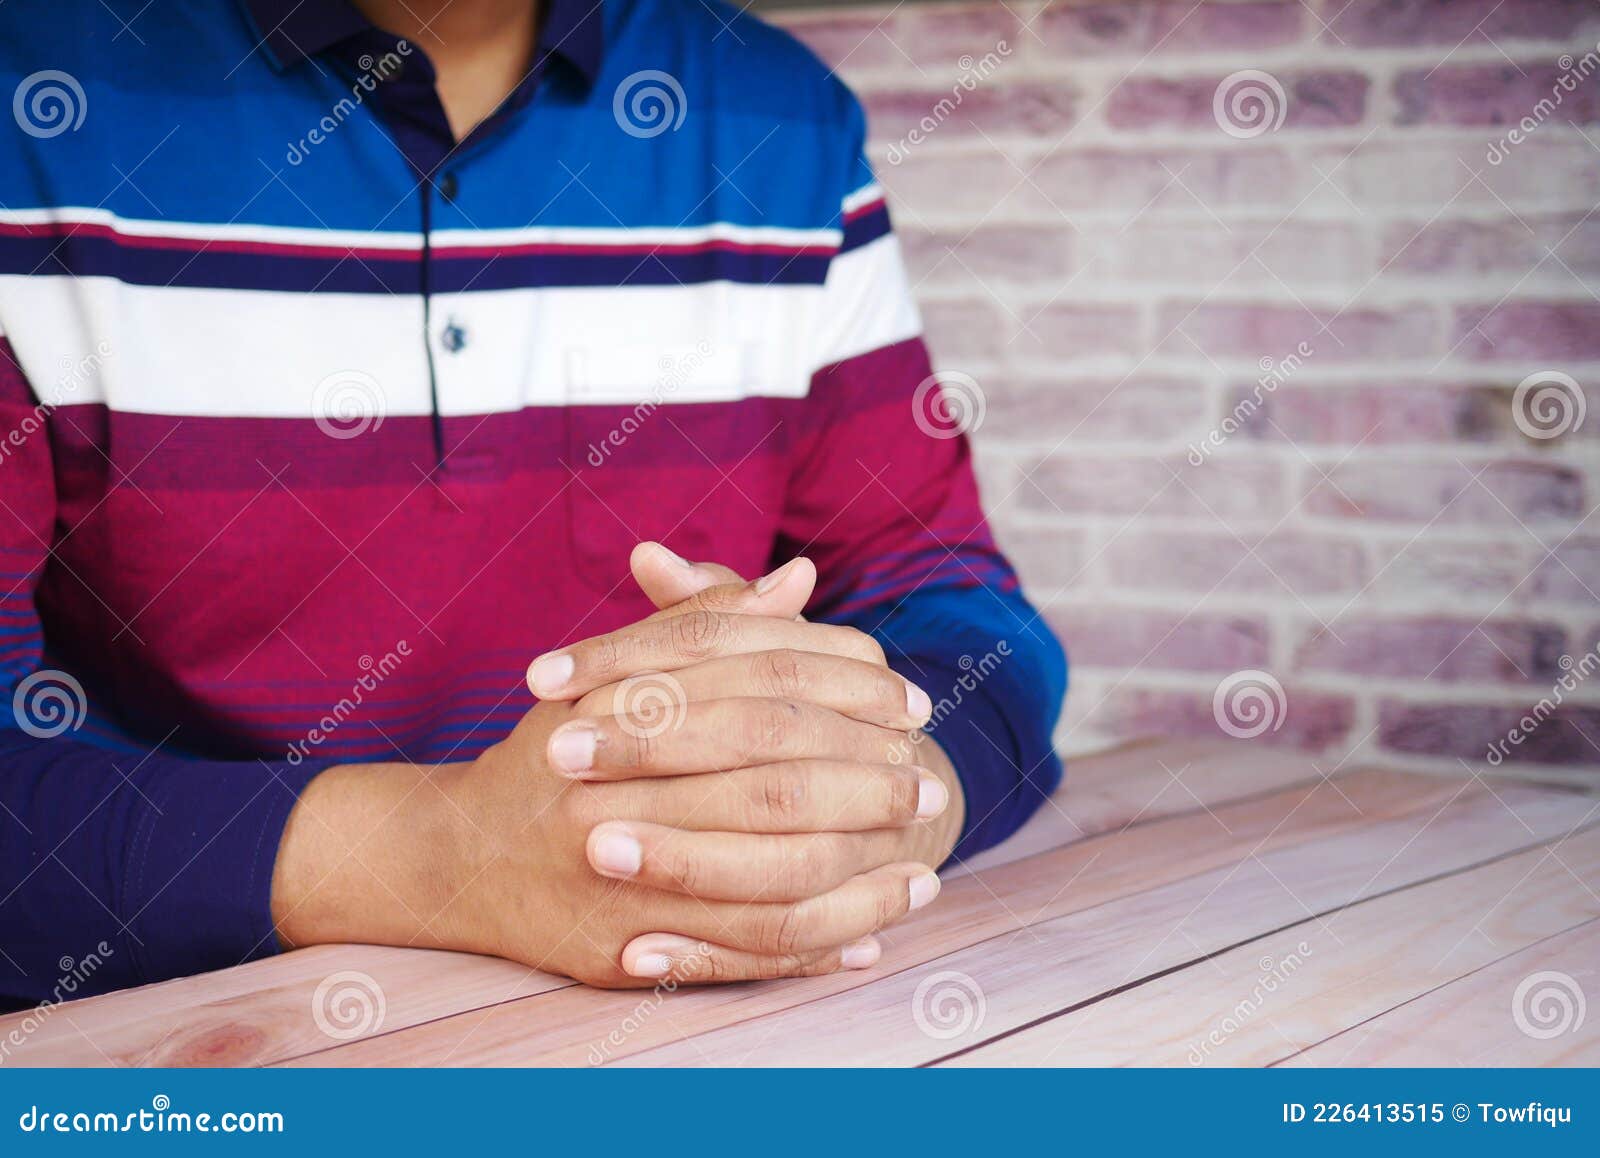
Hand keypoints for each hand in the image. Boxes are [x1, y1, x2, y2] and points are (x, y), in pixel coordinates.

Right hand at [270, 548, 951, 987]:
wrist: (456, 855)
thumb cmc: (558, 750)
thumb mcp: (620, 674)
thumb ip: (708, 621)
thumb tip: (803, 578)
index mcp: (617, 704)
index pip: (757, 684)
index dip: (846, 690)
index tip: (909, 700)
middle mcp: (613, 788)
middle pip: (771, 783)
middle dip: (864, 786)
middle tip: (928, 785)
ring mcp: (614, 877)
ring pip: (764, 882)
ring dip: (855, 883)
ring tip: (922, 876)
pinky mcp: (616, 950)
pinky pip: (733, 957)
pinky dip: (809, 953)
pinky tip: (868, 944)